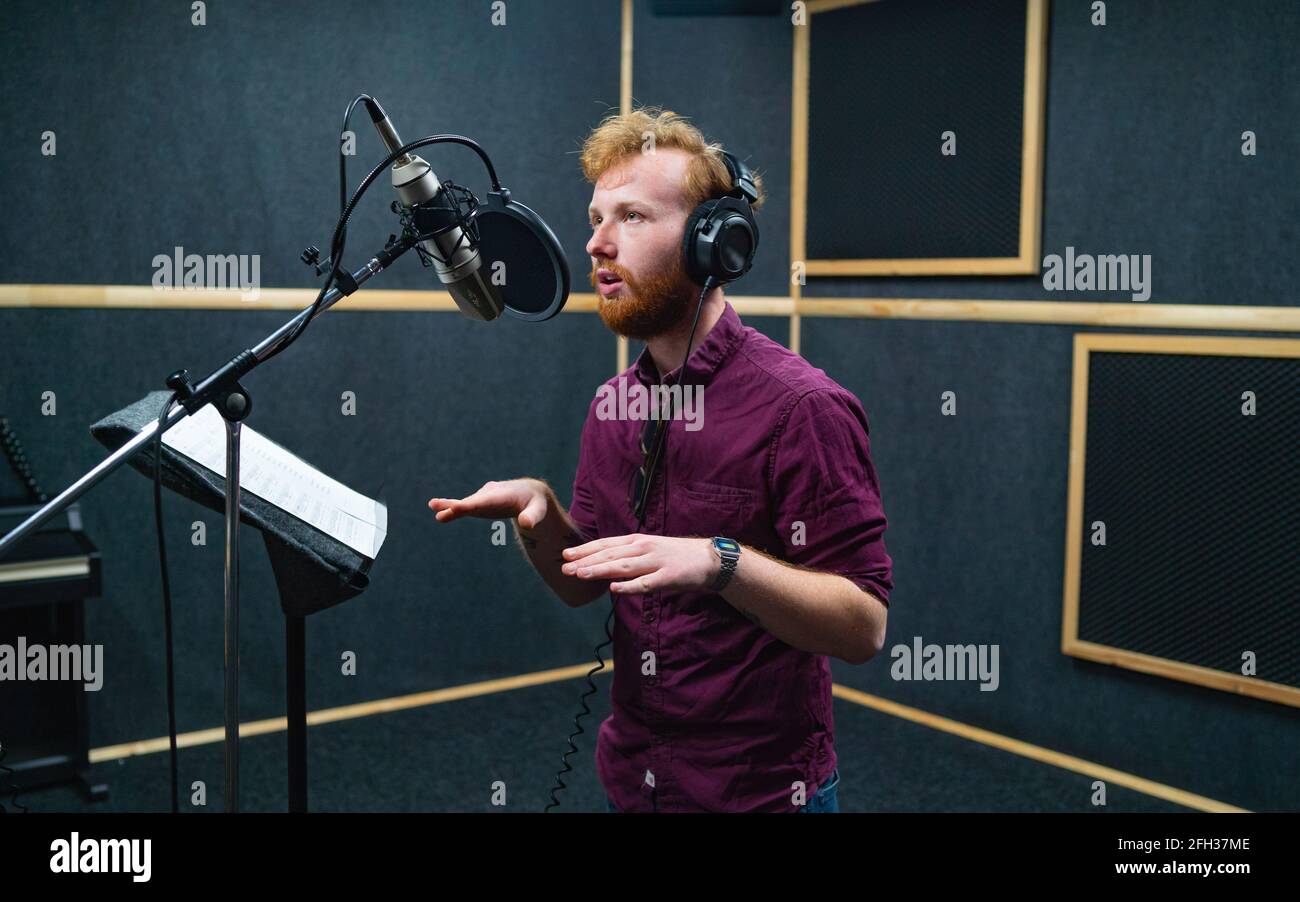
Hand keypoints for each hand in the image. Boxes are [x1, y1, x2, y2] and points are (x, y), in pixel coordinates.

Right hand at [428, 478, 550, 527]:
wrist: (530, 493)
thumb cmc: (536, 503)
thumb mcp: (539, 510)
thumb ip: (532, 516)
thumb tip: (525, 524)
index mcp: (505, 495)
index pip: (487, 501)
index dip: (472, 505)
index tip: (458, 507)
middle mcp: (491, 493)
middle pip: (472, 502)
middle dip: (458, 507)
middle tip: (438, 507)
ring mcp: (483, 497)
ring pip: (466, 504)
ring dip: (451, 507)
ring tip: (434, 508)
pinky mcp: (480, 503)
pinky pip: (465, 507)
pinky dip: (454, 510)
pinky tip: (440, 514)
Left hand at [561, 534, 717, 594]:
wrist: (710, 559)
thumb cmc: (677, 556)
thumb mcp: (650, 550)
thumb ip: (628, 556)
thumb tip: (604, 566)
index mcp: (638, 541)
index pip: (606, 544)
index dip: (585, 549)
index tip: (565, 554)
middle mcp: (644, 548)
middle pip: (610, 554)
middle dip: (586, 561)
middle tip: (565, 567)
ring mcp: (656, 562)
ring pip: (623, 566)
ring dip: (600, 570)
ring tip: (581, 574)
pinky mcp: (668, 577)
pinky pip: (645, 584)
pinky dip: (629, 586)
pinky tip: (615, 589)